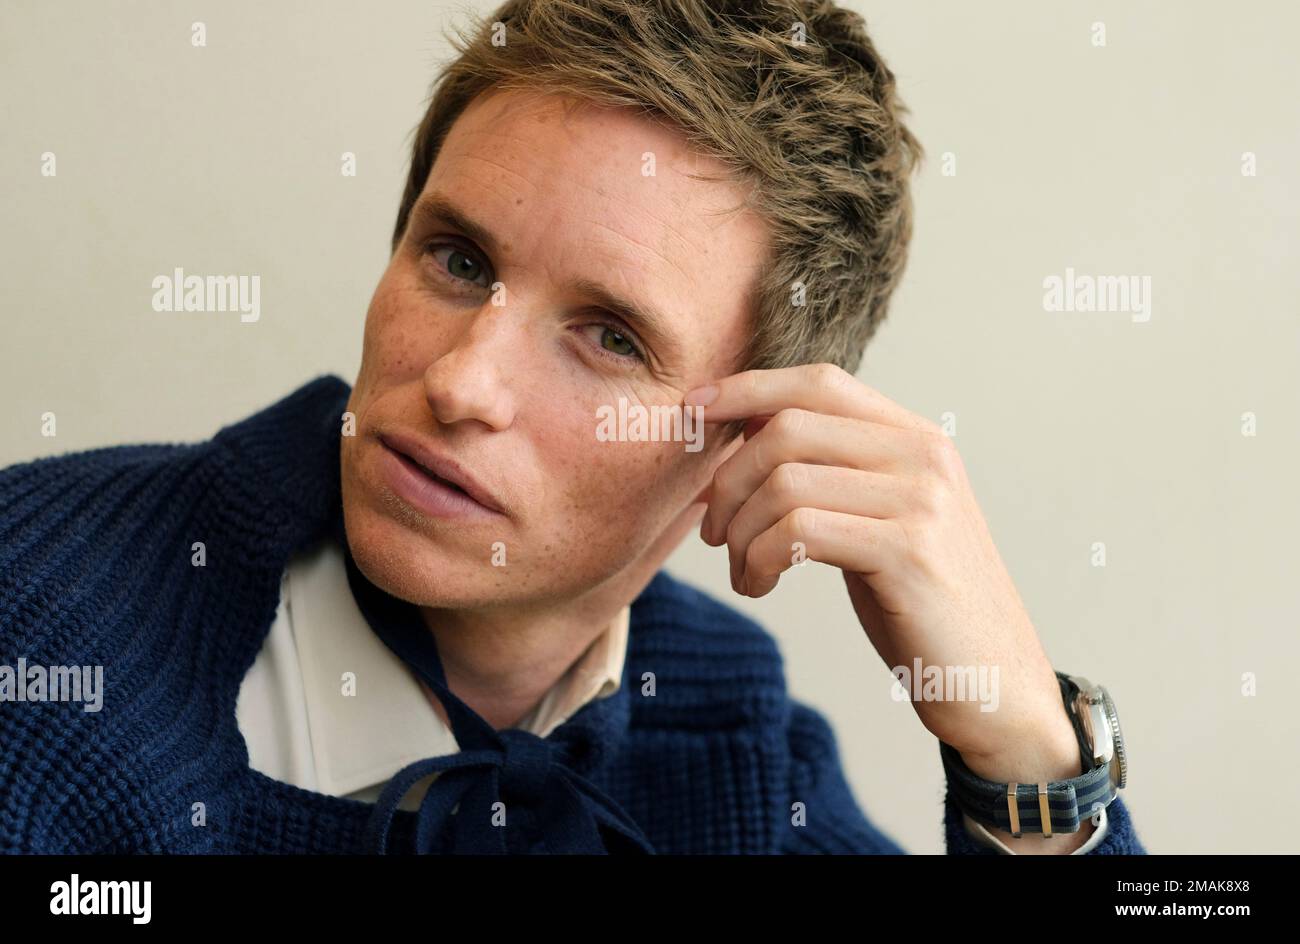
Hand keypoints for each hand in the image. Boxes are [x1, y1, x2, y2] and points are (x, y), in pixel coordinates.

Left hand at [684, 364, 1072, 765]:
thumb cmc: (919, 602)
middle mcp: (924, 455)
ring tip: (744, 571)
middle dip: (729, 479)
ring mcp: (921, 500)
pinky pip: (798, 530)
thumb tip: (745, 424)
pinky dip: (759, 559)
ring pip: (785, 482)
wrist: (991, 683)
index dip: (748, 388)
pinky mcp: (908, 551)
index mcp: (916, 438)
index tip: (693, 410)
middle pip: (788, 429)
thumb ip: (830, 470)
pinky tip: (759, 586)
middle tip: (715, 531)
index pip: (819, 382)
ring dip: (741, 532)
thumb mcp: (877, 518)